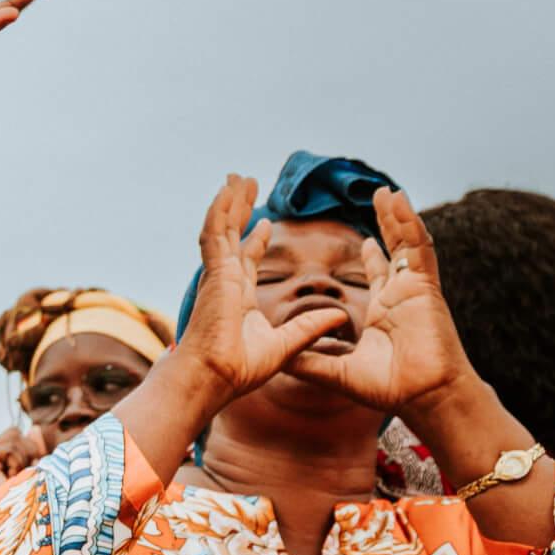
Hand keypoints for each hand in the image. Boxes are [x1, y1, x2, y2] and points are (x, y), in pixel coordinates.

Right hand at [0, 425, 44, 496]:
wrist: (21, 524)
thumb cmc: (31, 501)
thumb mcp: (37, 469)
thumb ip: (35, 448)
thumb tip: (35, 428)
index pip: (13, 434)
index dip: (29, 449)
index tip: (27, 473)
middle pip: (13, 433)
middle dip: (28, 453)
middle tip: (23, 478)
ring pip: (13, 438)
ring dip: (24, 460)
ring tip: (17, 481)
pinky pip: (9, 449)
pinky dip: (18, 463)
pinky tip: (11, 481)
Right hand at [167, 174, 353, 409]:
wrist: (213, 376)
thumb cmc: (238, 369)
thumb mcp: (287, 344)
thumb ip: (311, 326)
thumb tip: (341, 316)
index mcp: (236, 298)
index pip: (244, 261)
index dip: (253, 242)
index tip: (263, 226)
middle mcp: (224, 282)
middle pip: (231, 237)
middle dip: (238, 211)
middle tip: (244, 186)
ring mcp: (216, 276)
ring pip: (221, 229)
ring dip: (229, 202)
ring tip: (236, 178)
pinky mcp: (213, 272)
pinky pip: (215, 233)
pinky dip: (220, 210)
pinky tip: (227, 191)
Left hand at [284, 187, 472, 414]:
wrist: (422, 397)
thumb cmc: (389, 389)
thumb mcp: (337, 371)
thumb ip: (309, 361)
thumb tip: (279, 359)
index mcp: (385, 309)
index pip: (379, 273)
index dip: (372, 255)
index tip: (364, 239)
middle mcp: (402, 294)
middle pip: (394, 249)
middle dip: (386, 223)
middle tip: (377, 197)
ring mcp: (414, 289)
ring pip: (406, 242)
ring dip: (397, 215)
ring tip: (387, 191)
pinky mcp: (425, 288)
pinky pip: (418, 249)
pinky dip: (409, 224)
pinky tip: (401, 203)